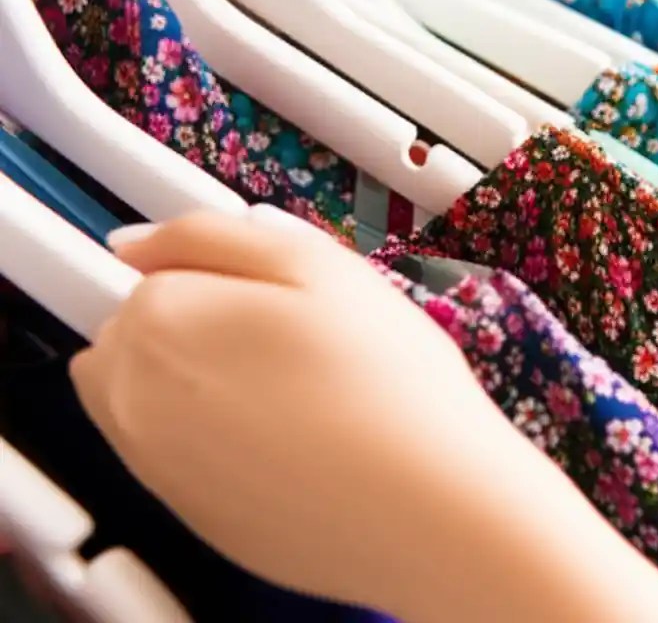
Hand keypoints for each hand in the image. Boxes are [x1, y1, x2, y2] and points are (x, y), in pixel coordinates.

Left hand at [68, 209, 489, 612]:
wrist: (429, 510)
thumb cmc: (388, 381)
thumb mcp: (315, 264)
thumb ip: (209, 236)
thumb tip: (132, 245)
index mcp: (158, 320)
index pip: (156, 272)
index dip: (231, 279)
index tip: (288, 301)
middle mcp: (131, 398)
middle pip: (138, 338)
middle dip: (196, 329)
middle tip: (292, 345)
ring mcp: (156, 467)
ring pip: (151, 400)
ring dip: (199, 386)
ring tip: (294, 396)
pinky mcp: (192, 518)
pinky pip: (184, 459)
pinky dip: (221, 444)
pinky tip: (294, 445)